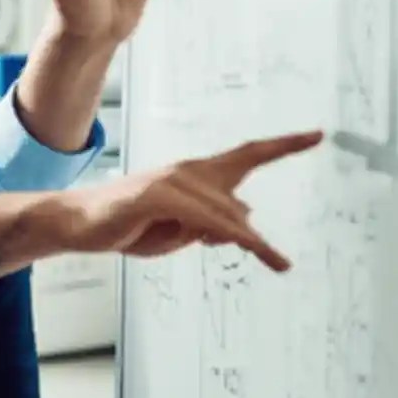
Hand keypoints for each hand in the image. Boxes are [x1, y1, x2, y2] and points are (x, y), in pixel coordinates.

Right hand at [61, 130, 324, 270]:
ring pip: (223, 214)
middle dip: (253, 237)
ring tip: (262, 261)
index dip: (283, 145)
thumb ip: (210, 224)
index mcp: (195, 176)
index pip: (246, 155)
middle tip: (270, 262)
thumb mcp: (178, 231)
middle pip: (235, 201)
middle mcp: (187, 171)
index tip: (317, 135)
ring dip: (246, 242)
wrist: (79, 224)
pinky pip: (202, 218)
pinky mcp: (154, 196)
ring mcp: (170, 181)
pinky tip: (244, 244)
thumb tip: (245, 219)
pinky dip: (225, 233)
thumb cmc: (128, 226)